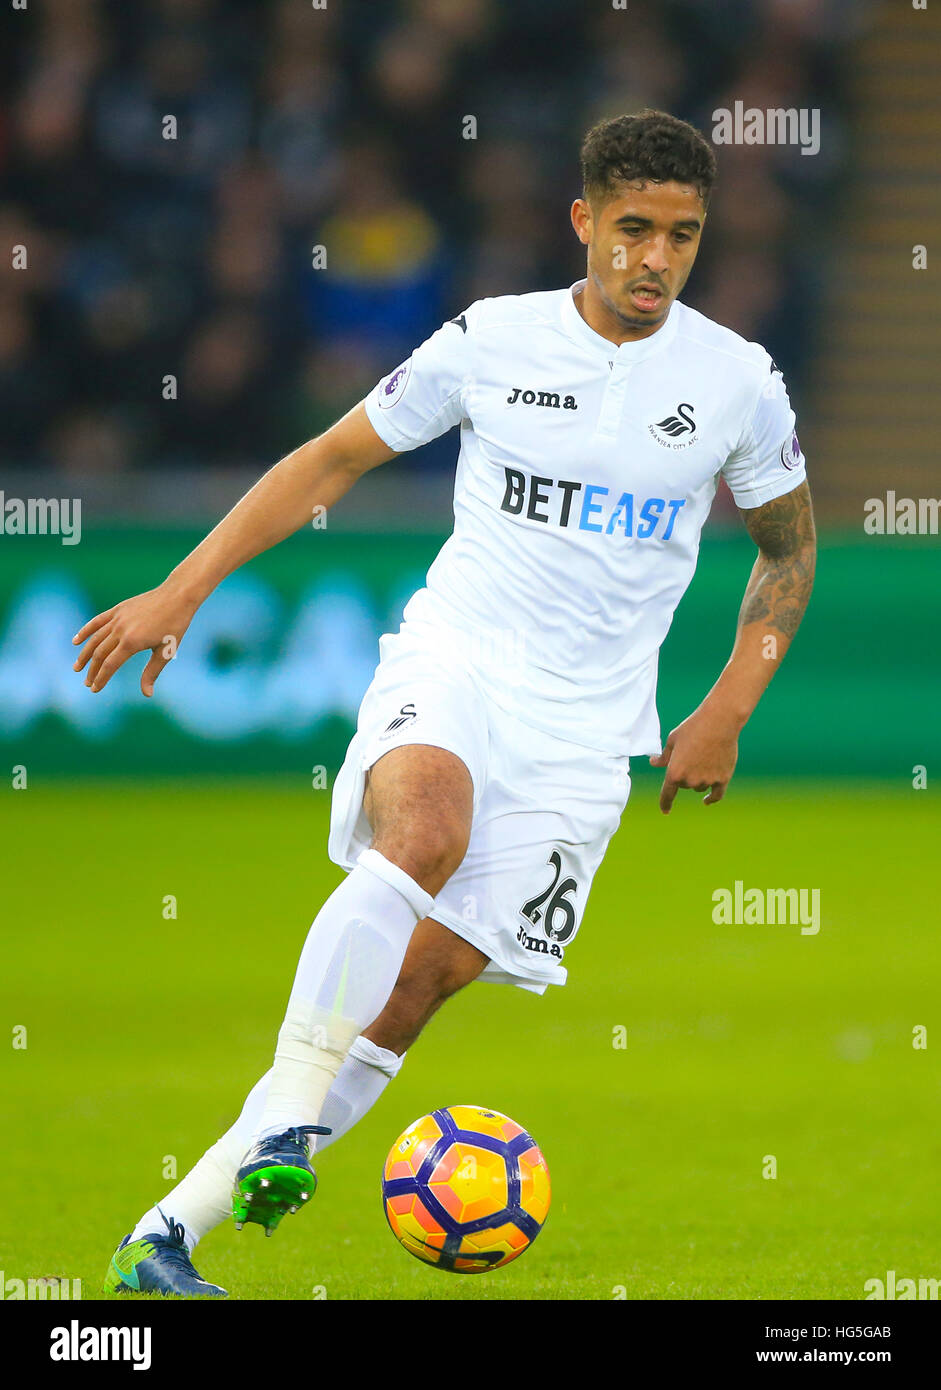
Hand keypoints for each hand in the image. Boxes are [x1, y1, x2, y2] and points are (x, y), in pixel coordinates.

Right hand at [72, 583, 196, 695]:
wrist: (177, 596)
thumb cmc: (175, 626)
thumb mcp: (166, 652)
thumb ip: (152, 672)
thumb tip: (147, 694)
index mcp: (132, 642)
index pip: (110, 665)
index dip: (101, 679)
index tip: (94, 689)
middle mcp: (120, 630)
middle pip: (100, 654)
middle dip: (92, 671)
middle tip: (87, 683)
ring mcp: (117, 618)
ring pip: (95, 639)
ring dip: (84, 655)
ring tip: (77, 668)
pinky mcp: (118, 609)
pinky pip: (97, 621)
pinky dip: (85, 631)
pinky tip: (76, 641)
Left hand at [649, 704, 740, 813]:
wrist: (719, 722)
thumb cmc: (693, 728)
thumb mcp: (672, 740)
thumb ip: (664, 756)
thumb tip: (654, 763)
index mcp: (674, 772)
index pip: (667, 794)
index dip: (665, 803)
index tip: (665, 810)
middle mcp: (690, 780)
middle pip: (684, 785)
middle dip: (685, 774)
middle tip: (691, 755)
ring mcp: (707, 781)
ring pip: (699, 787)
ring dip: (698, 779)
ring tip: (702, 757)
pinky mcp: (723, 778)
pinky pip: (716, 795)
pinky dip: (711, 799)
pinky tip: (706, 801)